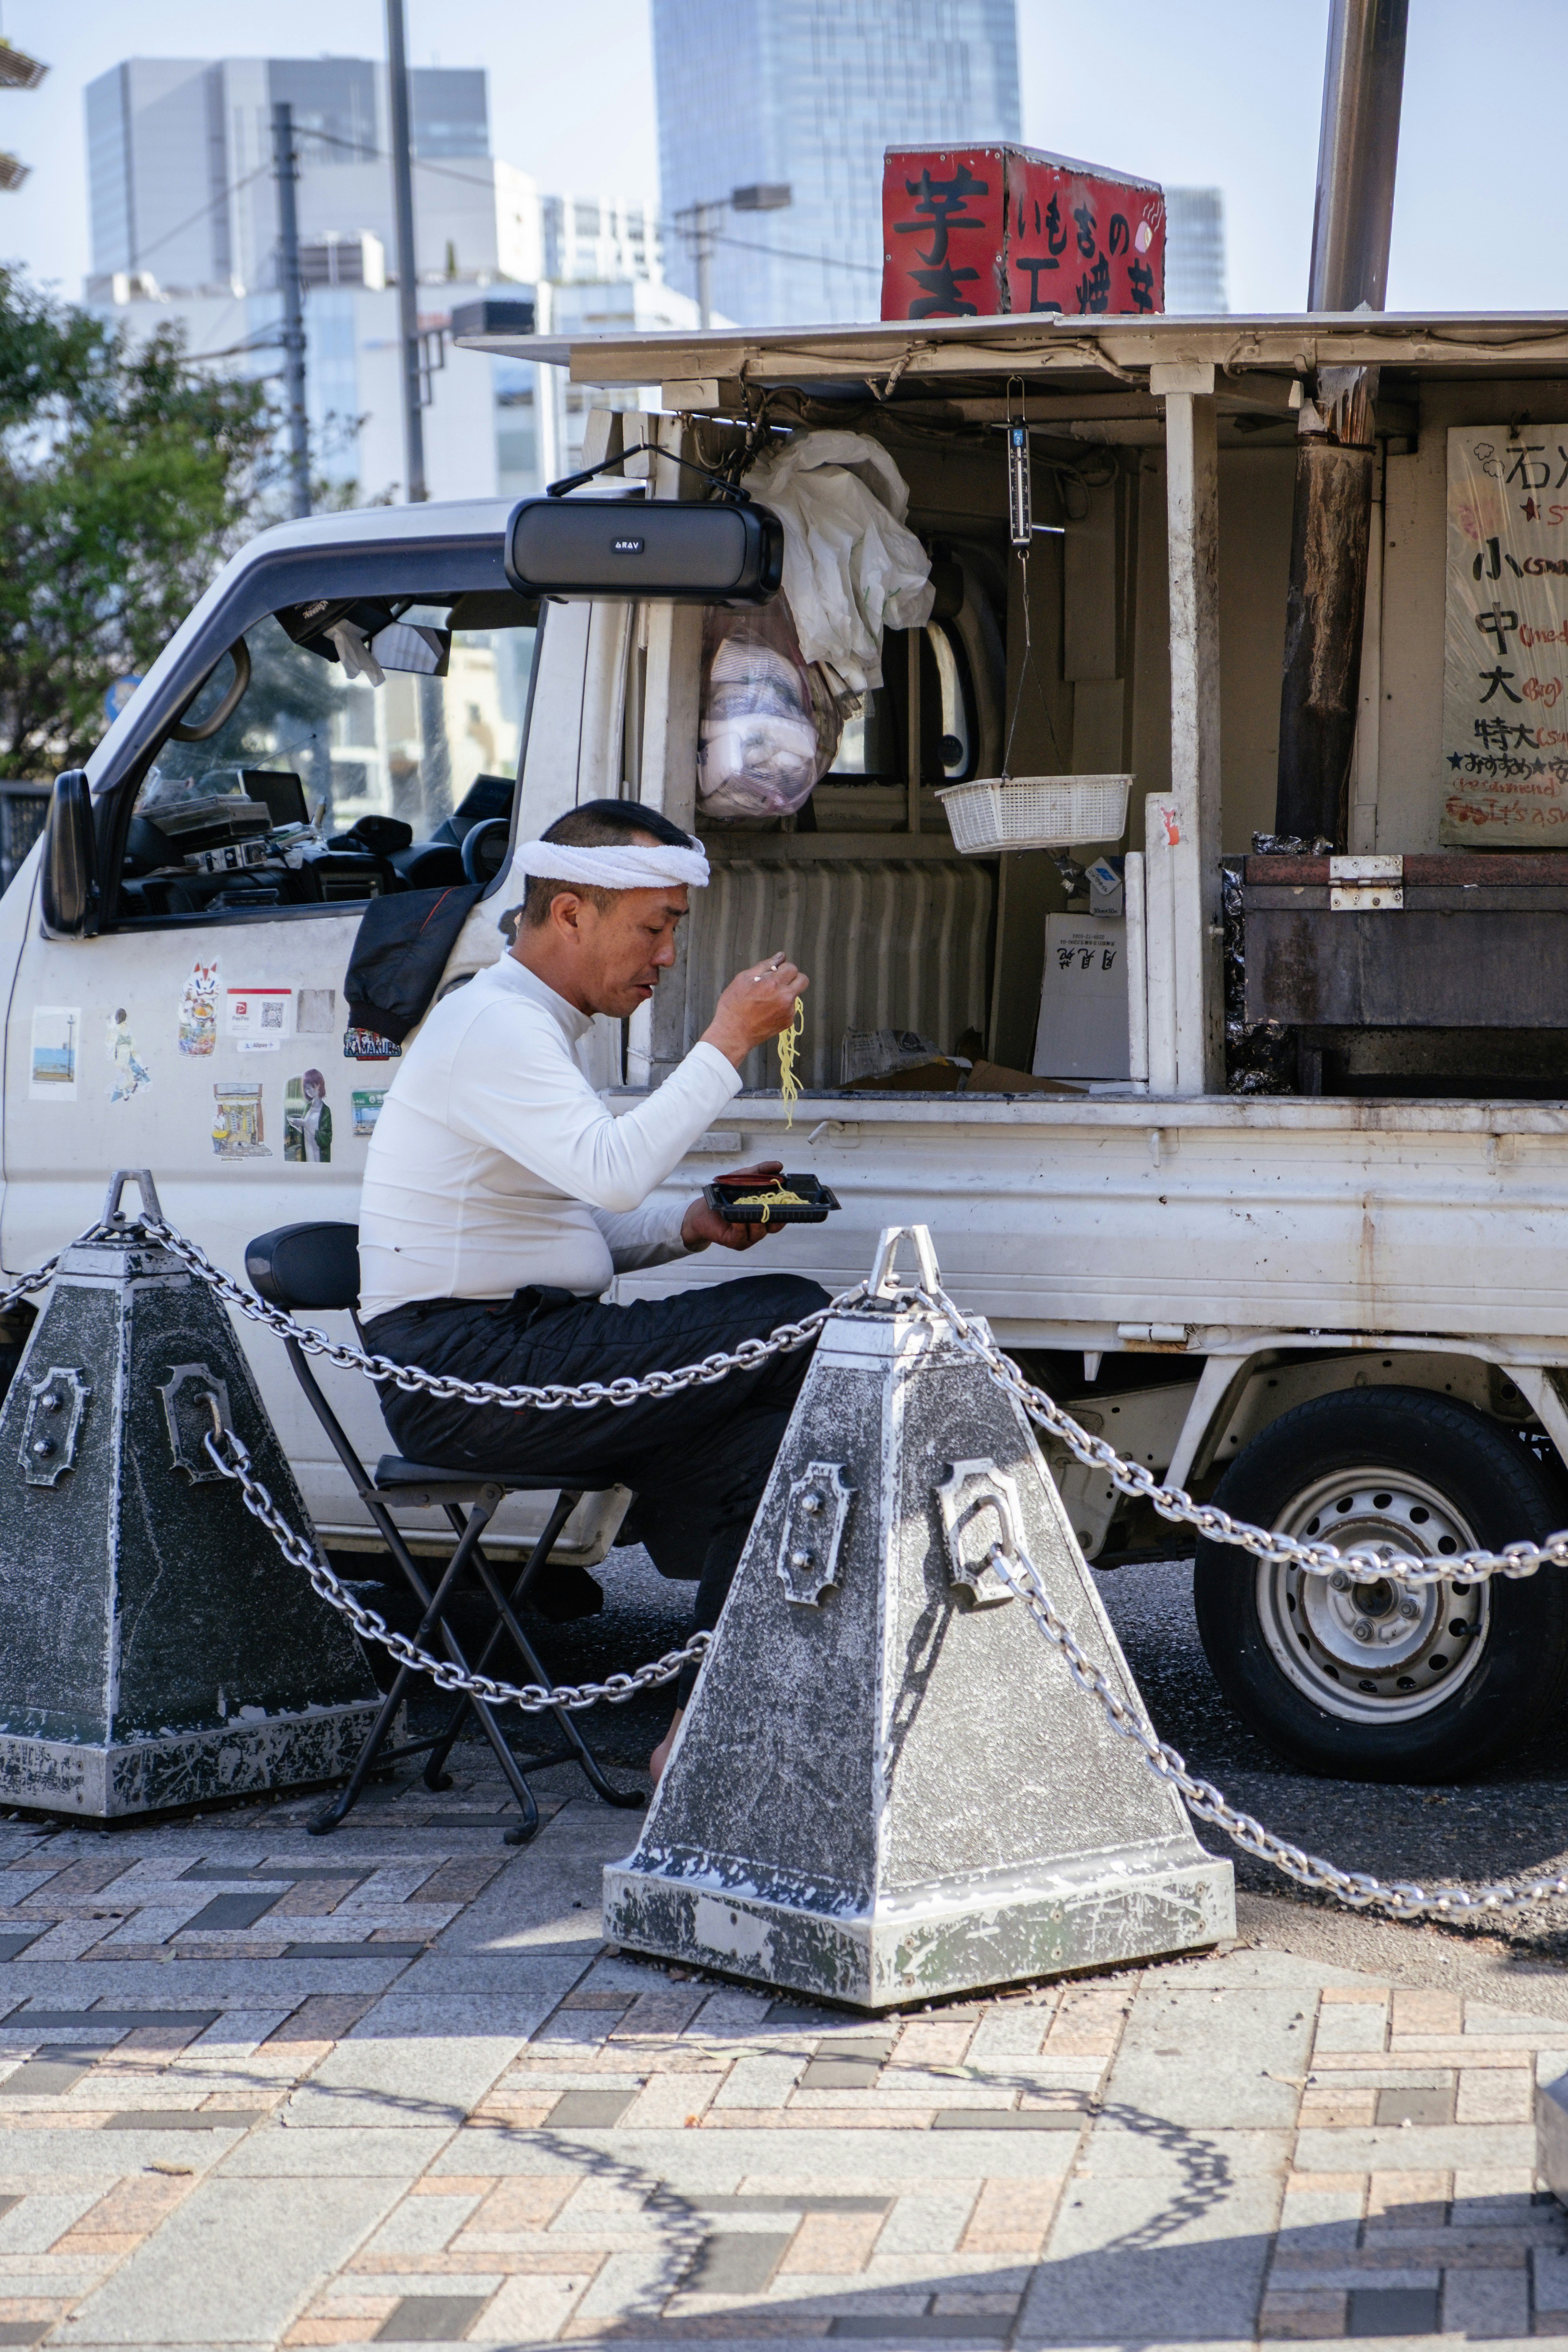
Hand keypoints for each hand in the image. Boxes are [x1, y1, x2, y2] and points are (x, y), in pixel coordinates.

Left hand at [680, 1163, 785, 1252]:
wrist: (702, 1209)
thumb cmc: (725, 1194)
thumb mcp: (745, 1178)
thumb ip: (762, 1171)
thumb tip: (779, 1165)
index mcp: (763, 1214)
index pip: (780, 1217)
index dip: (785, 1209)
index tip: (786, 1199)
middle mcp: (759, 1228)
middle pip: (774, 1226)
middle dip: (773, 1216)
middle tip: (769, 1203)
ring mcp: (748, 1237)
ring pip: (760, 1232)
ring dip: (756, 1219)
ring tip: (750, 1208)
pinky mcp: (735, 1242)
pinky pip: (742, 1235)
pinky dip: (741, 1225)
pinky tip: (737, 1217)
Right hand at [701, 954, 808, 1068]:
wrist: (732, 1034)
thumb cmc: (733, 1005)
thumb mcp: (743, 979)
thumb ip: (765, 966)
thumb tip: (781, 956)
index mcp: (773, 984)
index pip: (792, 967)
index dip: (783, 968)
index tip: (774, 973)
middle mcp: (785, 997)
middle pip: (803, 980)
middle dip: (793, 977)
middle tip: (779, 982)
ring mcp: (788, 1011)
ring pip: (795, 995)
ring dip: (786, 993)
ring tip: (767, 1000)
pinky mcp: (788, 1022)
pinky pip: (790, 1008)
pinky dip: (782, 1007)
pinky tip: (767, 1011)